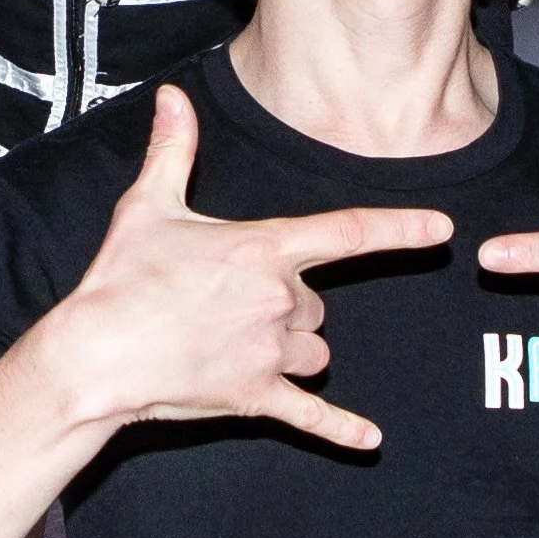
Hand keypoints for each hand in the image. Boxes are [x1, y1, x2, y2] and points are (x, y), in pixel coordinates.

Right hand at [47, 85, 451, 450]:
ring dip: (293, 350)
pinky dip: (342, 429)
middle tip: (229, 306)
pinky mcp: (255, 395)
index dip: (400, 229)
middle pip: (317, 305)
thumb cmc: (121, 278)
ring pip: (314, 352)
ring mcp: (271, 351)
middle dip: (289, 307)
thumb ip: (173, 149)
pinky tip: (370, 440)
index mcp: (265, 249)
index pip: (349, 232)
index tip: (442, 229)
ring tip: (237, 346)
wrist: (96, 353)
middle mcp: (280, 299)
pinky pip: (312, 415)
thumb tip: (172, 97)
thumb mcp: (148, 206)